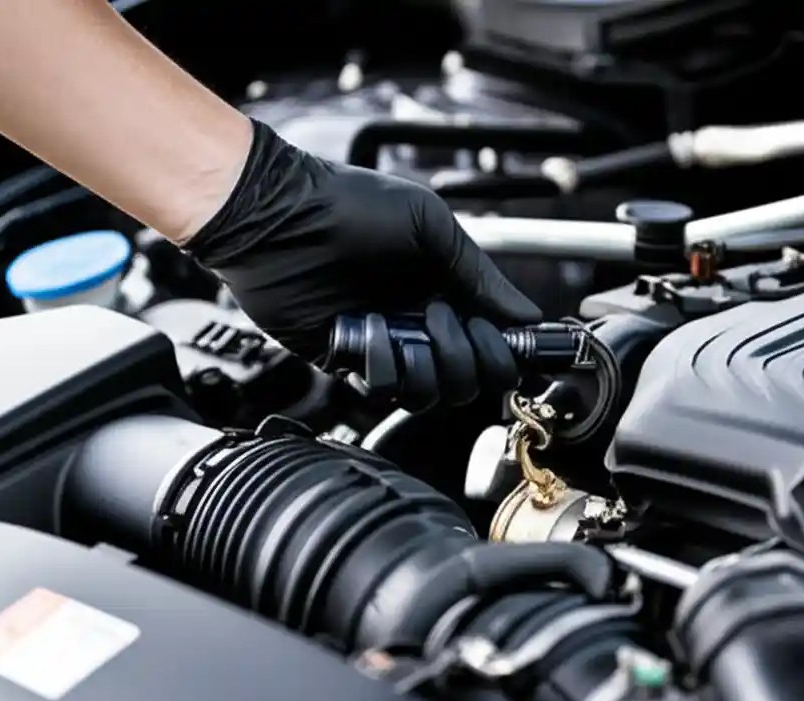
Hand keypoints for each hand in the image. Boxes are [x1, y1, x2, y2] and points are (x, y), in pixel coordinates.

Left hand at [186, 120, 540, 410]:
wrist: (276, 218)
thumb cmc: (349, 204)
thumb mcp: (429, 223)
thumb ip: (479, 273)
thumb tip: (526, 314)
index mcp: (449, 289)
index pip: (496, 343)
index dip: (506, 350)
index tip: (504, 339)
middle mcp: (422, 322)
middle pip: (469, 379)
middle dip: (466, 357)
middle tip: (443, 318)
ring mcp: (388, 344)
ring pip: (430, 393)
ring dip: (422, 362)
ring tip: (398, 322)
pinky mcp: (349, 360)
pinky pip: (382, 389)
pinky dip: (380, 364)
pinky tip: (365, 329)